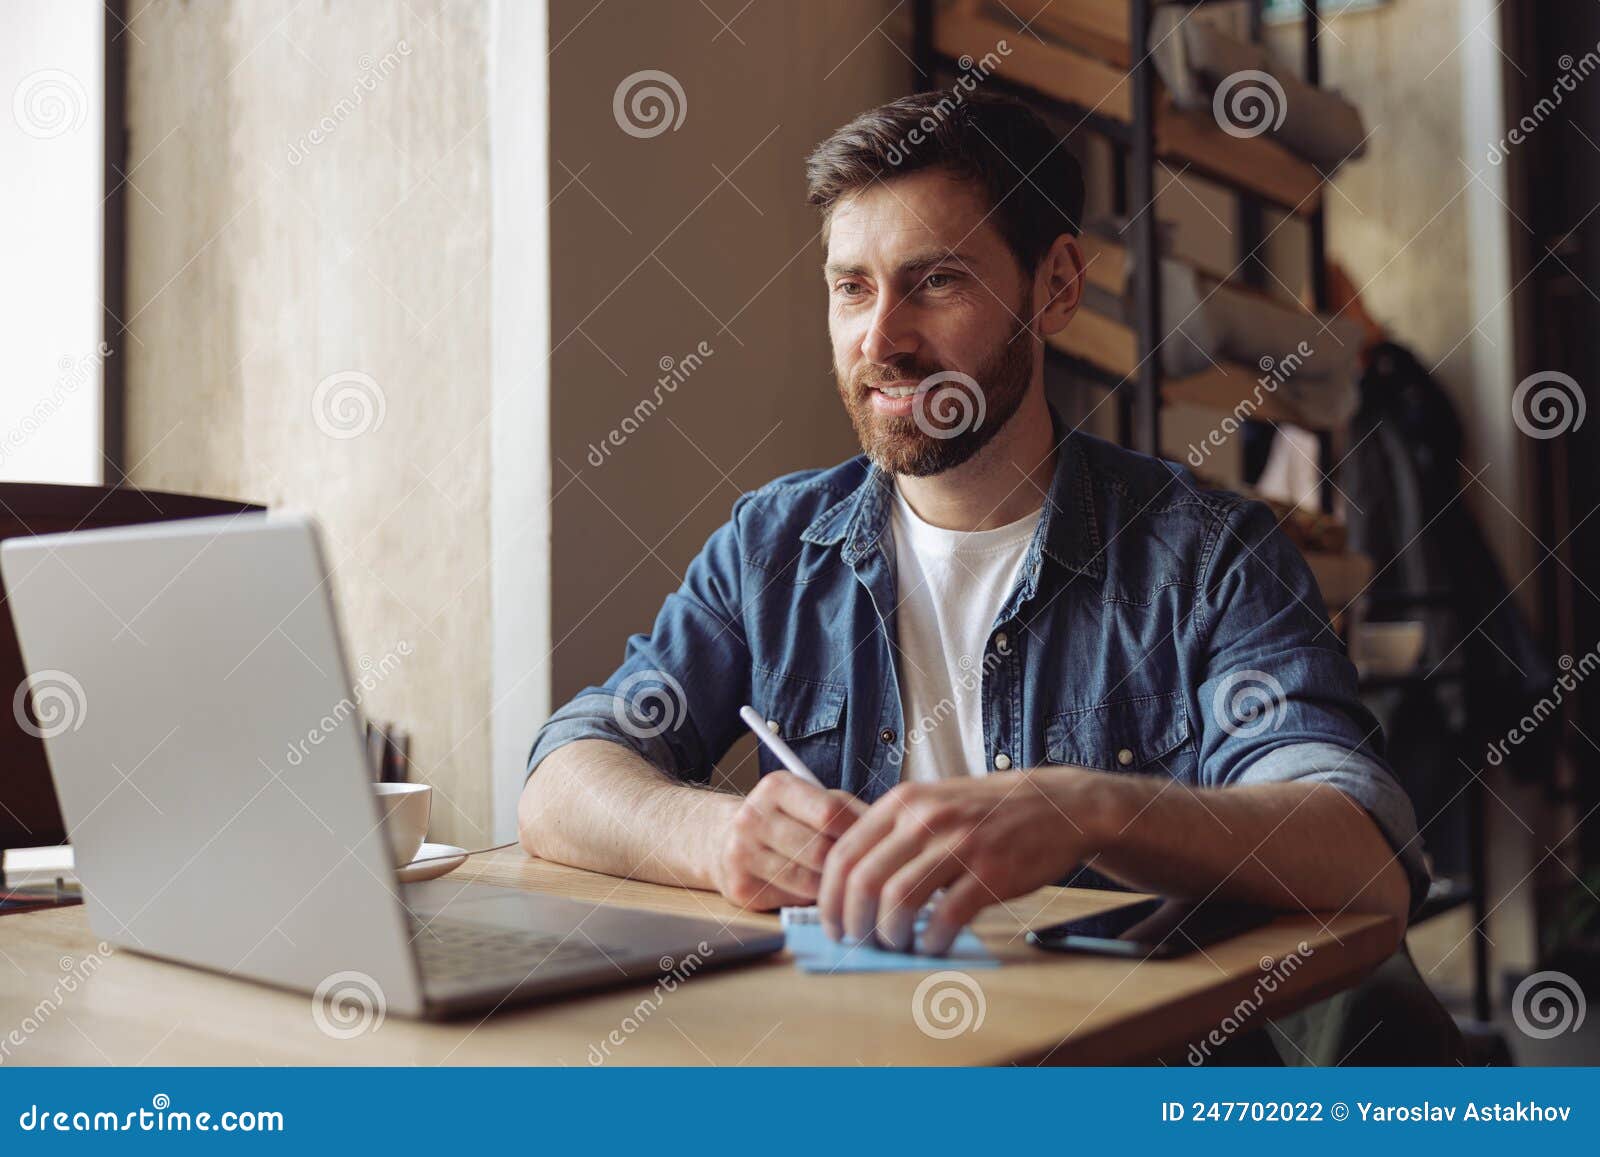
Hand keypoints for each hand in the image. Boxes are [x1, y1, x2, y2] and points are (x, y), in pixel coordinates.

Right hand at [714, 772, 865, 909]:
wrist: (724, 839)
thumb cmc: (785, 818)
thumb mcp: (813, 800)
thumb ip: (849, 811)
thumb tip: (893, 831)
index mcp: (776, 787)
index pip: (829, 812)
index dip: (858, 831)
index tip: (878, 843)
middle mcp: (752, 818)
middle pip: (819, 851)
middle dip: (846, 864)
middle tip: (864, 872)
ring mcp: (742, 855)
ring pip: (807, 881)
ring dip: (831, 886)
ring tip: (843, 883)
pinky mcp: (740, 888)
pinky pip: (790, 901)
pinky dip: (809, 900)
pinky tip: (815, 892)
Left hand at [818, 769, 1106, 954]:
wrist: (1055, 805)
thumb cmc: (986, 812)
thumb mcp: (931, 804)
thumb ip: (891, 836)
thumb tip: (848, 887)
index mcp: (902, 803)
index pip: (843, 854)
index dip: (829, 898)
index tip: (832, 924)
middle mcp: (925, 818)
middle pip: (863, 880)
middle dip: (853, 922)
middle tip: (858, 942)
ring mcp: (959, 843)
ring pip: (898, 900)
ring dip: (889, 934)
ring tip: (896, 944)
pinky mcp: (991, 870)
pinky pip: (946, 915)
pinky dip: (931, 939)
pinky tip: (933, 943)